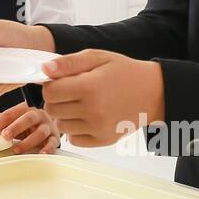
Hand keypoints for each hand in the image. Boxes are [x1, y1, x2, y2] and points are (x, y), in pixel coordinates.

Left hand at [0, 101, 59, 154]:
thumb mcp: (13, 119)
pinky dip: (48, 149)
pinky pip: (53, 143)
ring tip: (17, 149)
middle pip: (27, 119)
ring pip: (40, 133)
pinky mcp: (55, 138)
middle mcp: (37, 116)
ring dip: (28, 142)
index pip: (9, 114)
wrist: (49, 125)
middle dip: (15, 127)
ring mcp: (47, 127)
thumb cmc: (27, 123)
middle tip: (5, 135)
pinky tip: (41, 154)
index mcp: (24, 109)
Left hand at [40, 51, 164, 147]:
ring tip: (80, 104)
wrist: (153, 92)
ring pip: (60, 125)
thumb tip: (44, 69)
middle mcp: (93, 110)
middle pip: (52, 109)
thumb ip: (68, 63)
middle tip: (71, 92)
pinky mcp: (103, 140)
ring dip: (64, 115)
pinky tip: (86, 117)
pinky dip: (75, 130)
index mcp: (89, 87)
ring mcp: (98, 128)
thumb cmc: (124, 72)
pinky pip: (73, 139)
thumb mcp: (97, 57)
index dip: (51, 85)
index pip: (49, 92)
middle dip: (56, 99)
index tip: (60, 81)